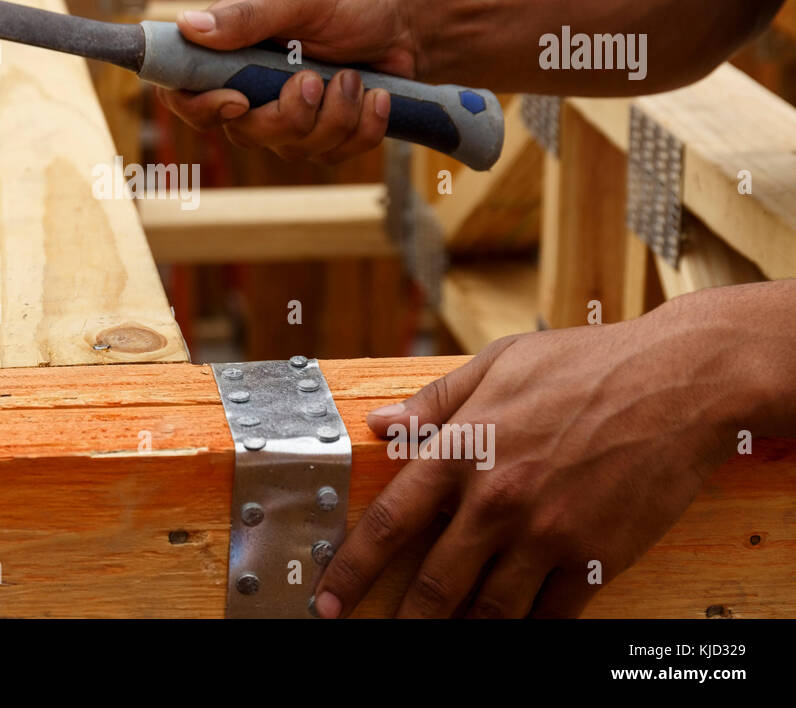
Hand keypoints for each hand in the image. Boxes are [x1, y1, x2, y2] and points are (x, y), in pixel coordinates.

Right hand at [157, 0, 416, 162]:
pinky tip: (376, 96)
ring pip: (291, 147)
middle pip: (241, 132)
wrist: (408, 23)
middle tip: (316, 78)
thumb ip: (248, 16)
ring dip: (334, 115)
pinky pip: (332, 154)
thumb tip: (188, 26)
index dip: (200, 108)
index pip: (184, 94)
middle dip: (286, 114)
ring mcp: (287, 117)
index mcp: (231, 50)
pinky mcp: (323, 136)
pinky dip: (362, 127)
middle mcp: (251, 89)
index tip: (238, 100)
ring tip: (355, 78)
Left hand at [313, 308, 742, 617]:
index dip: (352, 568)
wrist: (680, 382)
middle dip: (402, 619)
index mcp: (464, 450)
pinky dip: (526, 629)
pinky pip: (550, 615)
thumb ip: (434, 402)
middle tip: (378, 637)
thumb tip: (380, 423)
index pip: (390, 521)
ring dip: (459, 633)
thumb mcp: (499, 365)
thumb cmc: (586, 364)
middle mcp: (498, 499)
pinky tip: (511, 630)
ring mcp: (547, 533)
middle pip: (434, 583)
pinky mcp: (595, 556)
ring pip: (489, 610)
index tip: (327, 599)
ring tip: (440, 643)